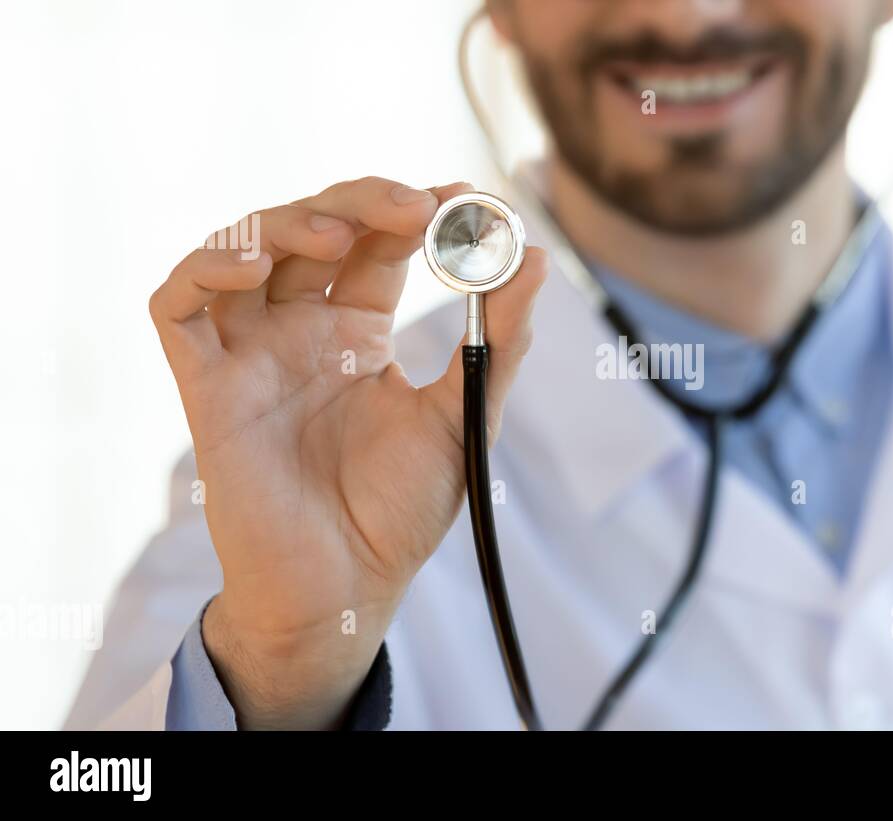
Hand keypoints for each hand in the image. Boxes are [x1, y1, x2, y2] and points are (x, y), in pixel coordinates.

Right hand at [149, 177, 545, 727]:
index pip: (375, 245)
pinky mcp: (207, 387)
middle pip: (313, 229)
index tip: (461, 197)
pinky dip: (204, 269)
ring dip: (286, 222)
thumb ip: (497, 342)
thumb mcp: (463, 417)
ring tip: (339, 232)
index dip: (411, 211)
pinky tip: (253, 263)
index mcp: (358, 336)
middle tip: (414, 208)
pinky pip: (177, 308)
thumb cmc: (400, 512)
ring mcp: (251, 355)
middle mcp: (300, 334)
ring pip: (244, 250)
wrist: (347, 589)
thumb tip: (532, 259)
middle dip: (360, 203)